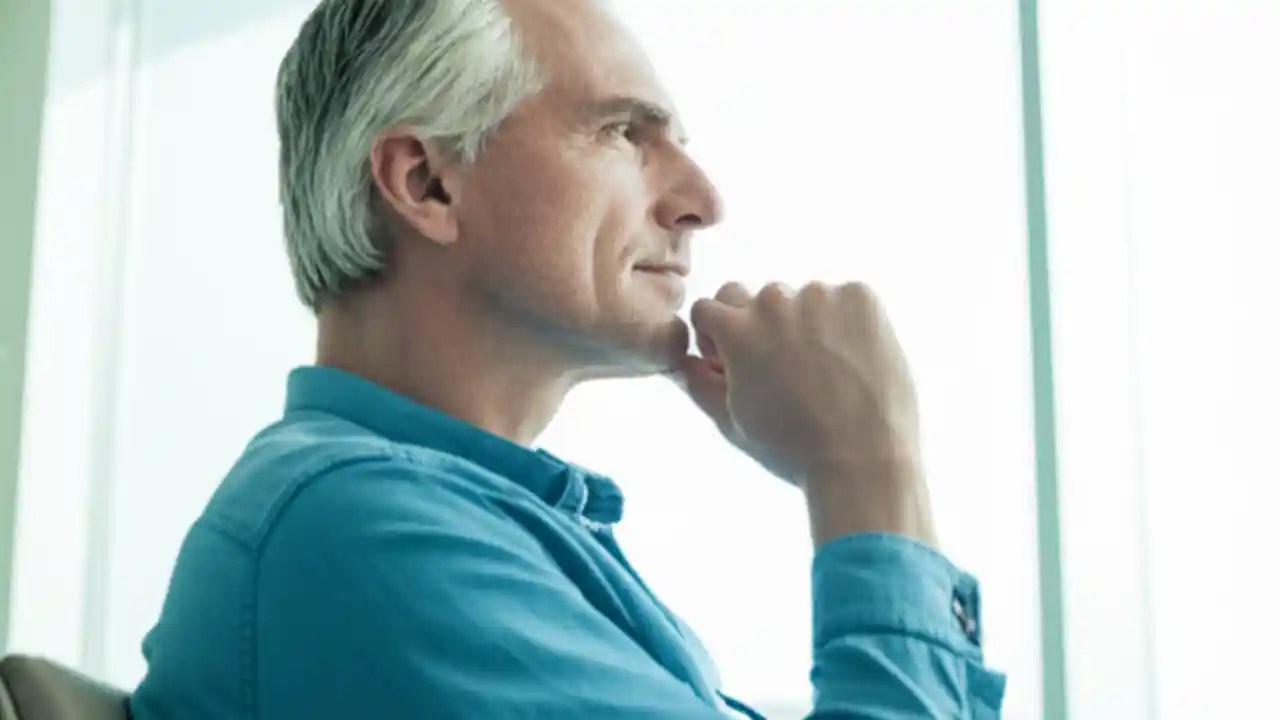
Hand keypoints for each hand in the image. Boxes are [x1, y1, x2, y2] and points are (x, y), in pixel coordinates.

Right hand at [668, 281, 937, 546]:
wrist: (862, 459)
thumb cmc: (792, 449)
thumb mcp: (731, 421)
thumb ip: (698, 384)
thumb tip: (680, 362)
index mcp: (736, 329)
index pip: (710, 308)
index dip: (718, 338)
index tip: (736, 364)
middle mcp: (774, 301)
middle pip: (757, 299)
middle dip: (762, 327)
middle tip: (786, 370)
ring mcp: (821, 295)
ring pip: (804, 299)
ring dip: (807, 323)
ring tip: (827, 372)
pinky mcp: (861, 297)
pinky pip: (845, 299)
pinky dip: (847, 322)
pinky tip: (853, 361)